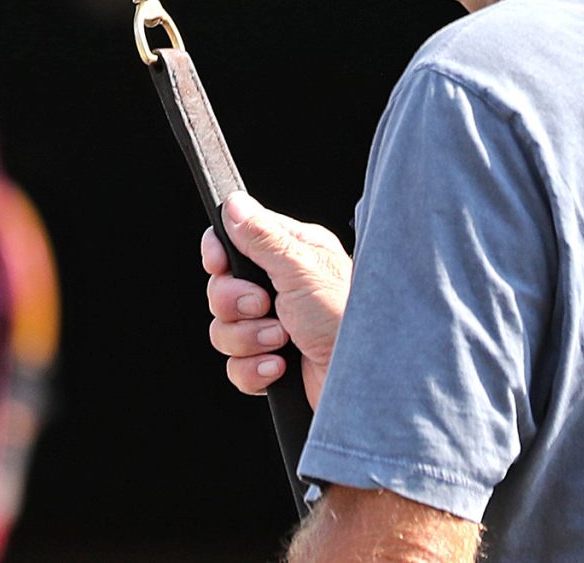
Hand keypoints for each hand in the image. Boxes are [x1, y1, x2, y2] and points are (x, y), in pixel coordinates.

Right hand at [202, 191, 351, 408]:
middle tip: (265, 306)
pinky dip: (254, 370)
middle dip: (236, 303)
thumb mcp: (302, 268)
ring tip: (281, 340)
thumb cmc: (346, 317)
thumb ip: (263, 237)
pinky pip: (236, 367)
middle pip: (221, 288)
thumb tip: (234, 204)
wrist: (364, 378)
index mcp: (290, 253)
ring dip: (249, 339)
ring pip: (224, 330)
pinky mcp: (271, 362)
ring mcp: (274, 326)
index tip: (219, 264)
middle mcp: (280, 287)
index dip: (219, 253)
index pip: (235, 241)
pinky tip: (281, 366)